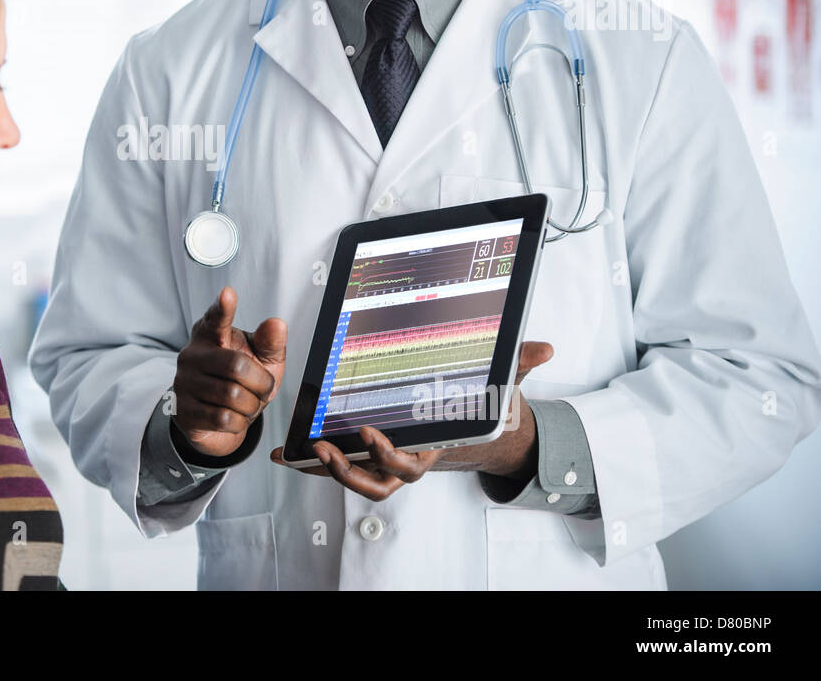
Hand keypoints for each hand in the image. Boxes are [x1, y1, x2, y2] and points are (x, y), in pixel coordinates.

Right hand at [171, 286, 286, 457]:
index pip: (216, 319)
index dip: (223, 308)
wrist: (219, 422)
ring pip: (232, 396)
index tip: (228, 294)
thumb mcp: (262, 360)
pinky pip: (223, 418)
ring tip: (246, 404)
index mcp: (210, 334)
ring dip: (251, 406)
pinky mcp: (183, 411)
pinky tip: (233, 417)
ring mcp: (184, 382)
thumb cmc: (242, 382)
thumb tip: (277, 324)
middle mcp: (192, 355)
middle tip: (263, 388)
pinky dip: (239, 422)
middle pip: (237, 366)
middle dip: (261, 383)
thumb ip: (270, 342)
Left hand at [268, 341, 553, 500]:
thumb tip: (543, 348)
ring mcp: (383, 463)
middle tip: (324, 447)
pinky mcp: (365, 455)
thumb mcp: (498, 388)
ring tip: (303, 450)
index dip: (387, 455)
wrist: (472, 430)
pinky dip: (310, 461)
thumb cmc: (478, 411)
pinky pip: (338, 464)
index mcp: (430, 451)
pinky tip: (286, 452)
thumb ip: (515, 367)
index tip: (370, 435)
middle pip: (373, 482)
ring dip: (325, 469)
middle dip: (347, 469)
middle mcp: (405, 463)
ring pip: (353, 478)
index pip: (408, 465)